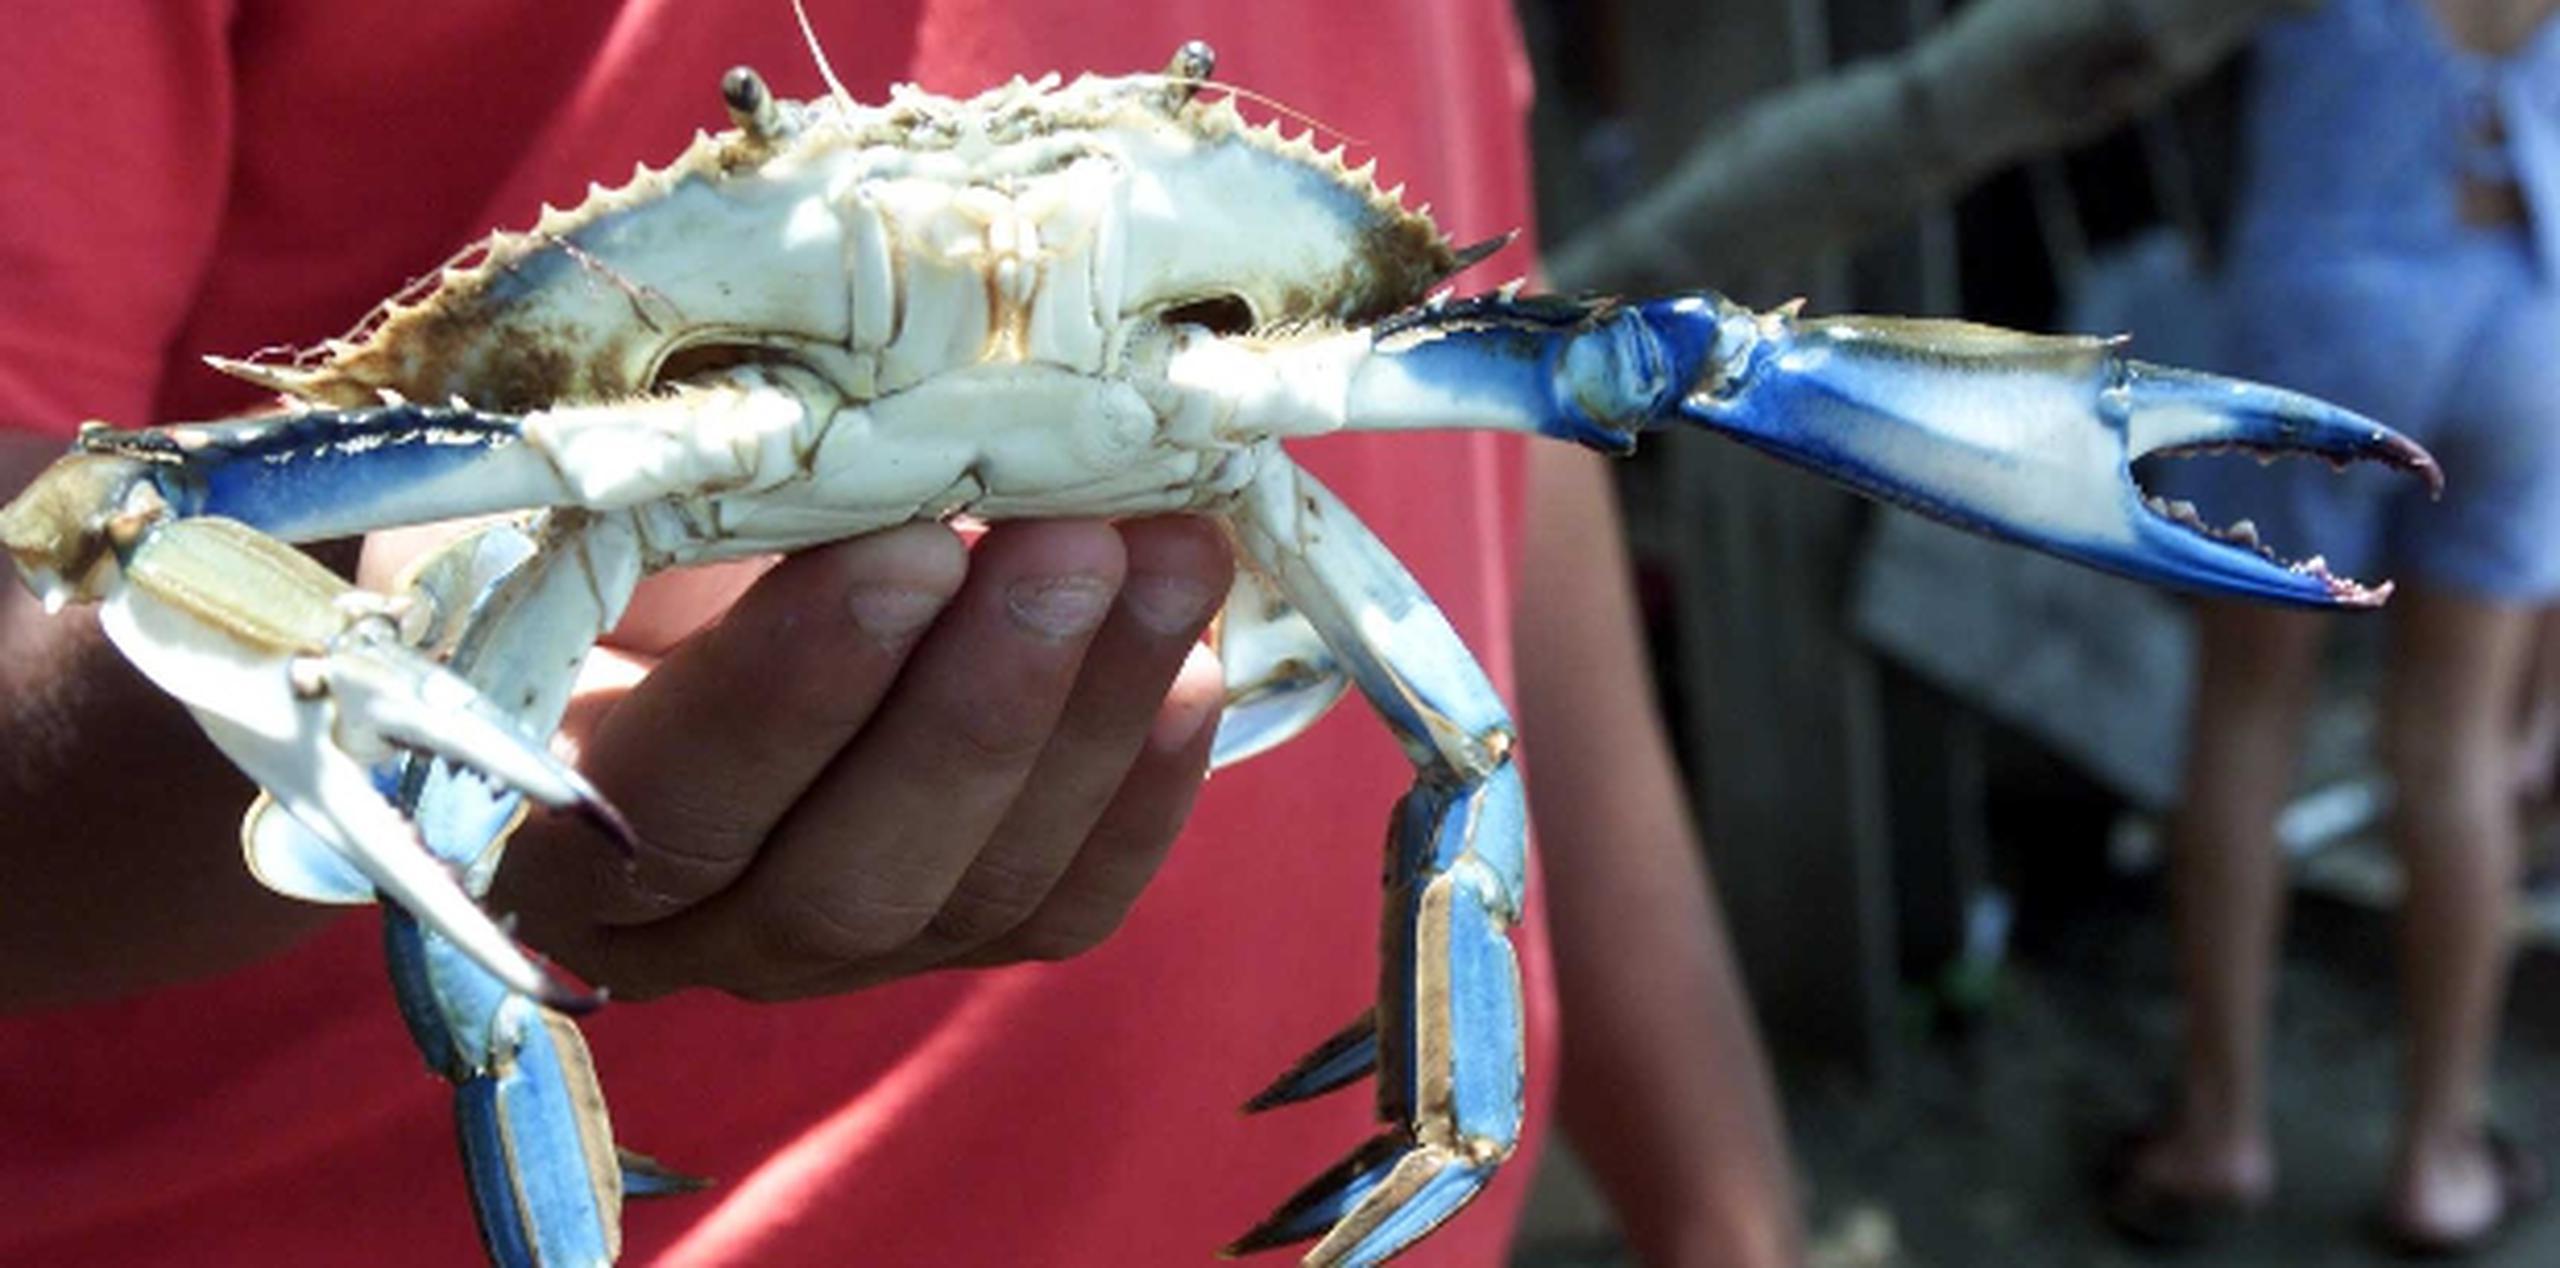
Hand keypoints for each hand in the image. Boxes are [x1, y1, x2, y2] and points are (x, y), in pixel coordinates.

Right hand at [482, 515, 1231, 1000]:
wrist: (642, 604)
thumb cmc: (598, 527)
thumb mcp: (593, 499)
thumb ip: (673, 501)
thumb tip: (860, 436)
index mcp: (550, 833)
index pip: (670, 803)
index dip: (794, 688)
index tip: (907, 545)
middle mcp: (693, 935)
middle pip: (848, 875)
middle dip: (983, 703)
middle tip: (1079, 539)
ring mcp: (838, 951)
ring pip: (978, 890)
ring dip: (1092, 716)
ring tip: (1173, 552)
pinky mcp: (961, 932)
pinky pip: (1066, 905)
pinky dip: (1146, 792)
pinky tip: (1194, 669)